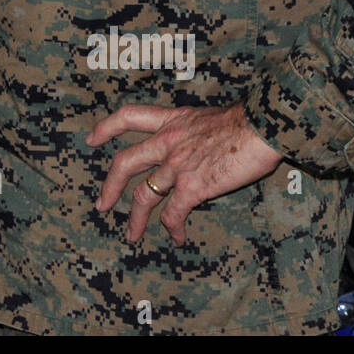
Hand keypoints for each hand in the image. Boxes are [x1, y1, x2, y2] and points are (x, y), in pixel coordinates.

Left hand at [88, 103, 282, 244]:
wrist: (261, 125)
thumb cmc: (244, 119)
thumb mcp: (207, 116)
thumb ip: (192, 129)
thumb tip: (195, 142)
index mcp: (170, 120)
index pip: (128, 116)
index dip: (106, 128)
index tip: (91, 139)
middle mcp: (166, 141)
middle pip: (125, 163)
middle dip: (110, 186)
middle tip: (101, 204)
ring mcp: (177, 165)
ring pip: (144, 195)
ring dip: (136, 219)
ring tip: (131, 235)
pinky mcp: (193, 186)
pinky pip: (174, 212)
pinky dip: (172, 227)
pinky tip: (177, 237)